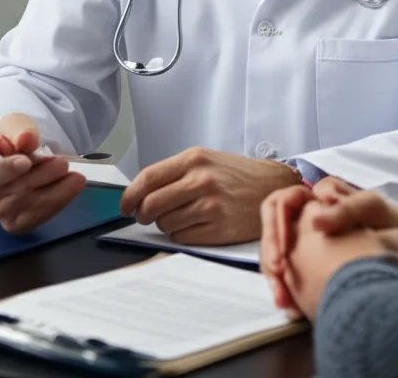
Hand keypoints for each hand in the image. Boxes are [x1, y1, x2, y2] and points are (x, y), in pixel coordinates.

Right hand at [0, 112, 86, 233]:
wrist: (26, 153)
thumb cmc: (15, 138)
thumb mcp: (17, 124)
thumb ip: (20, 130)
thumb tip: (25, 141)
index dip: (4, 168)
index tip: (26, 161)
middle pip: (8, 189)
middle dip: (39, 176)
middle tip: (62, 163)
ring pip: (25, 204)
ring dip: (53, 190)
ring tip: (74, 176)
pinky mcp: (16, 222)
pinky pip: (36, 216)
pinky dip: (58, 201)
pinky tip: (72, 188)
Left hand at [119, 148, 302, 244]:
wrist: (272, 186)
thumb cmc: (236, 174)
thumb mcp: (206, 160)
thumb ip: (175, 172)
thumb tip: (140, 193)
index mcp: (194, 159)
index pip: (147, 178)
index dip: (129, 195)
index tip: (125, 206)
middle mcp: (200, 180)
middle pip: (151, 205)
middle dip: (143, 214)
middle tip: (147, 216)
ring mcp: (210, 205)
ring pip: (165, 223)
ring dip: (166, 224)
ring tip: (183, 216)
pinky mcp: (219, 228)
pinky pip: (182, 237)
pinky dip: (182, 234)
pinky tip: (195, 225)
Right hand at [260, 182, 397, 313]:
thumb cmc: (386, 218)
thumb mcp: (369, 207)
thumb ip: (344, 209)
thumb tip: (314, 217)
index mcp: (312, 197)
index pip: (277, 204)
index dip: (276, 227)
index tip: (283, 252)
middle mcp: (303, 216)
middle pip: (270, 232)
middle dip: (270, 256)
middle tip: (279, 279)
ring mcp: (303, 239)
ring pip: (274, 255)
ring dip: (275, 278)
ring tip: (284, 301)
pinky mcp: (307, 262)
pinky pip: (286, 273)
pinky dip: (286, 290)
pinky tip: (292, 307)